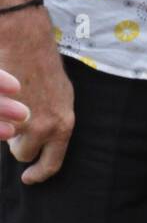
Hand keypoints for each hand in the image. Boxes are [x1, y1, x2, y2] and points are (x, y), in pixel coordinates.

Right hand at [0, 0, 74, 184]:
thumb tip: (44, 139)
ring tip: (13, 106)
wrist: (27, 44)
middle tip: (17, 122)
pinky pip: (4, 131)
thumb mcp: (59, 97)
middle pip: (26, 155)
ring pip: (10, 144)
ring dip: (8, 131)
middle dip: (18, 142)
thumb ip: (54, 120)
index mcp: (65, 122)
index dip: (40, 173)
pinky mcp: (16, 116)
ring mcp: (31, 123)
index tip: (30, 178)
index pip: (54, 162)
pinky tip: (8, 99)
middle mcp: (52, 127)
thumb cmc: (42, 67)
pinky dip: (3, 122)